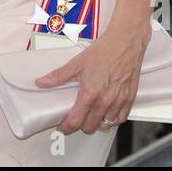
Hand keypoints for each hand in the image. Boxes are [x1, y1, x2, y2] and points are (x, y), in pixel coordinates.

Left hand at [34, 17, 150, 134]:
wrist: (125, 42)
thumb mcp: (77, 63)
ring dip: (97, 123)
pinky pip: (121, 118)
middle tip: (76, 118)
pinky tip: (107, 111)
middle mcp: (105, 101)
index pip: (76, 122)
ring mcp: (119, 101)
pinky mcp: (130, 98)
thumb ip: (58, 76)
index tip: (63, 126)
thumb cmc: (104, 51)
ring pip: (106, 125)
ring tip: (91, 115)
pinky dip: (114, 119)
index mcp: (90, 94)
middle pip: (90, 127)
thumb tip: (41, 82)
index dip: (67, 128)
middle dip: (81, 126)